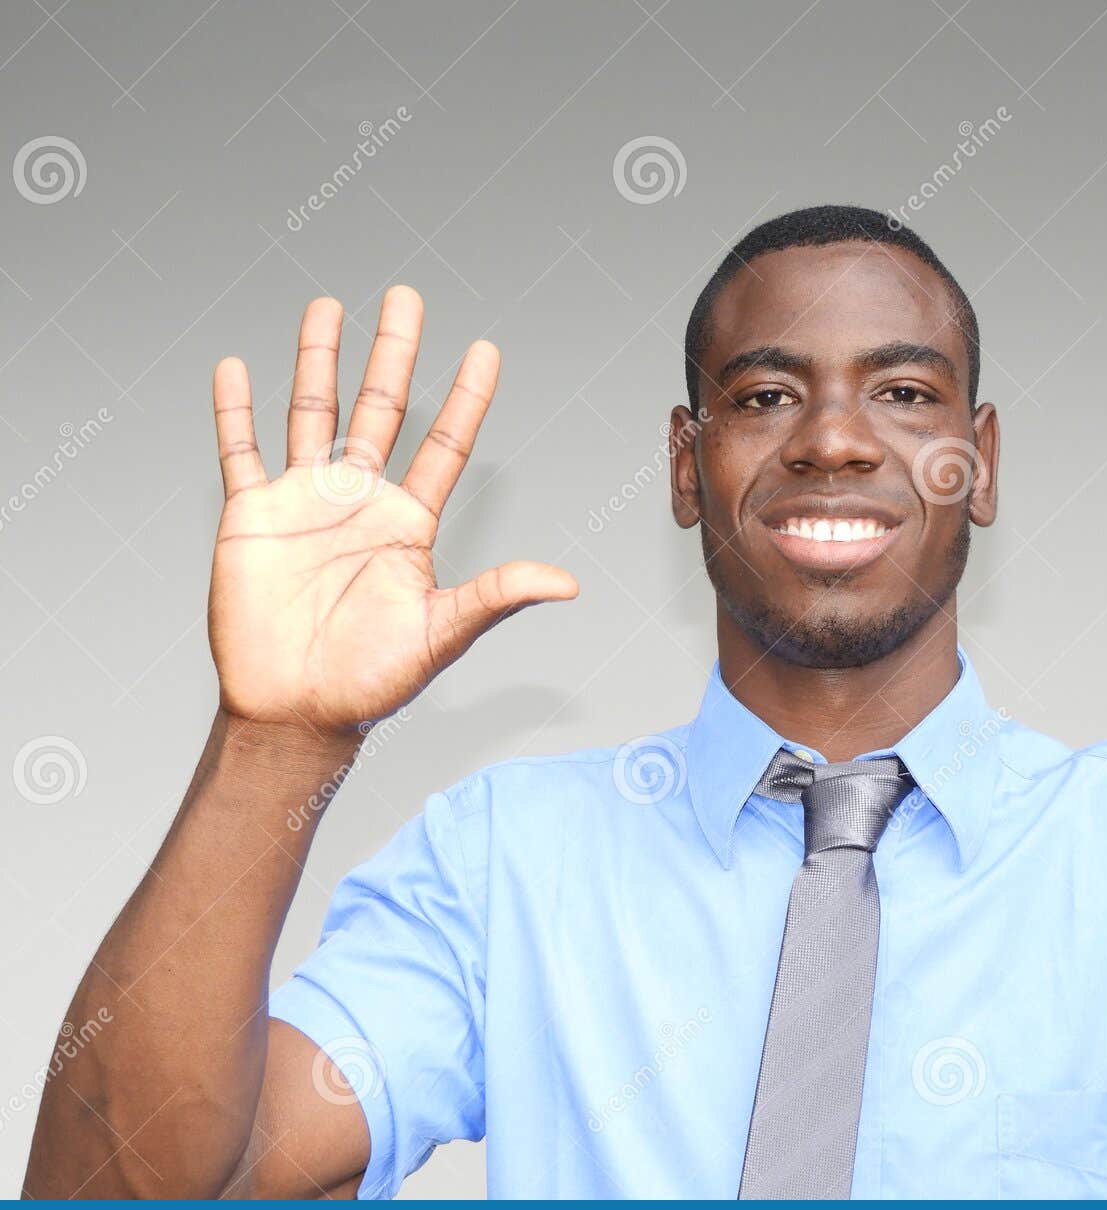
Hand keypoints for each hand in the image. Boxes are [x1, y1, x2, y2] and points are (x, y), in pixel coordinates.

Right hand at [208, 287, 577, 733]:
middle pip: (382, 409)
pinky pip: (240, 452)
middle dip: (394, 352)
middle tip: (407, 296)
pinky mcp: (252, 517)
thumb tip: (567, 584)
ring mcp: (305, 503)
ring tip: (327, 305)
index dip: (466, 397)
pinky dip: (234, 411)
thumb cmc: (372, 681)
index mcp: (409, 522)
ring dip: (318, 360)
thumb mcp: (442, 632)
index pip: (445, 443)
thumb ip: (496, 596)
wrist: (297, 711)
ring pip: (312, 413)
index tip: (486, 348)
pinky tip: (235, 367)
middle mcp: (360, 501)